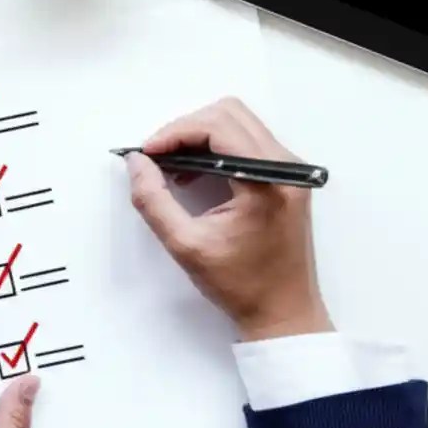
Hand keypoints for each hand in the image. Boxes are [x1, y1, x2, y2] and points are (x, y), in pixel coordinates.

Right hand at [126, 98, 332, 341]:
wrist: (285, 313)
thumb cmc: (240, 286)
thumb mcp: (185, 246)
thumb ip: (153, 201)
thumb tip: (136, 163)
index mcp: (266, 182)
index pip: (218, 127)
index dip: (175, 132)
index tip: (147, 154)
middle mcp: (286, 167)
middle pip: (230, 114)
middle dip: (186, 129)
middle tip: (157, 158)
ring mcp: (291, 170)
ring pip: (239, 123)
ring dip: (200, 137)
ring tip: (172, 169)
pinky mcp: (288, 178)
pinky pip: (248, 142)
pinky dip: (217, 148)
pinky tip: (194, 176)